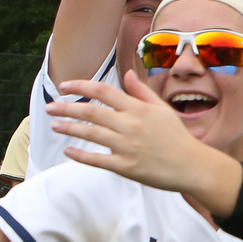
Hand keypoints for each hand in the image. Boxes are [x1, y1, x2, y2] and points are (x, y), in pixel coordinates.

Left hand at [46, 72, 223, 194]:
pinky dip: (80, 155)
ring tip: (54, 125)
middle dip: (66, 108)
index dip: (80, 86)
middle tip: (50, 107)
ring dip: (69, 128)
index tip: (64, 86)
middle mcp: (130, 125)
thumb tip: (127, 74)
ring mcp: (127, 147)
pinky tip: (69, 151)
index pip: (103, 91)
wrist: (192, 165)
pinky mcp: (126, 167)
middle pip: (91, 112)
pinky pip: (97, 159)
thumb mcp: (162, 109)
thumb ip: (142, 91)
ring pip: (90, 134)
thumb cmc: (177, 137)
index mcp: (139, 109)